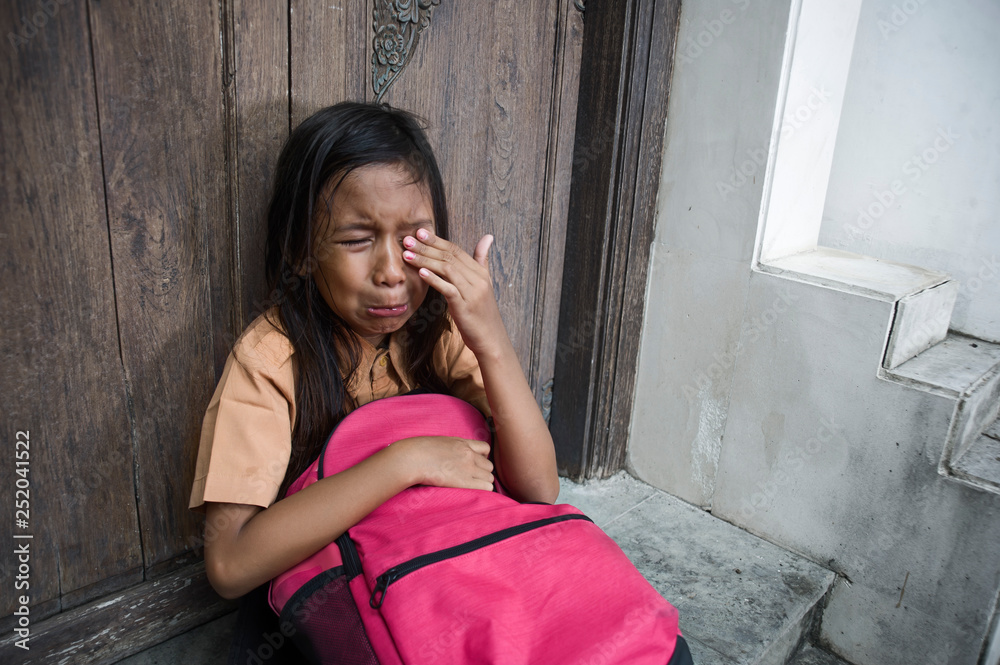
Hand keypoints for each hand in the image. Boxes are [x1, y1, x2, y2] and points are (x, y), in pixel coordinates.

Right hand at [394, 436, 494, 491]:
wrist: (412, 458)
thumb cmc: (418, 451)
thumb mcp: (438, 443)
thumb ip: (449, 448)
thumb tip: (447, 455)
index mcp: (461, 443)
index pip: (485, 448)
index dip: (483, 457)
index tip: (475, 464)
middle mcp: (468, 454)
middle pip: (489, 465)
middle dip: (483, 472)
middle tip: (473, 479)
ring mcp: (468, 467)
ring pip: (489, 477)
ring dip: (483, 482)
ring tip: (472, 487)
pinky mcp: (464, 481)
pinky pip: (486, 487)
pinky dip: (484, 490)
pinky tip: (475, 492)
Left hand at [402, 229, 505, 355]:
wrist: (491, 339)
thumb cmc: (482, 313)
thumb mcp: (484, 284)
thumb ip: (482, 260)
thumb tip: (488, 236)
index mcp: (480, 272)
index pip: (456, 250)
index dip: (437, 240)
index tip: (419, 232)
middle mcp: (477, 279)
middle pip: (449, 257)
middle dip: (426, 247)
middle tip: (407, 239)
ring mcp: (471, 292)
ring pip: (447, 269)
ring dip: (425, 260)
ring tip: (407, 254)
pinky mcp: (464, 306)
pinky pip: (448, 288)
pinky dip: (434, 279)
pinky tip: (421, 272)